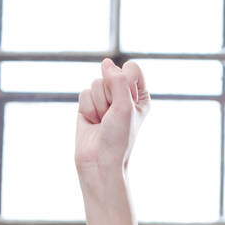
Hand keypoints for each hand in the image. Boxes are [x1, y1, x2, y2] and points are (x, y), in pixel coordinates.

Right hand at [75, 57, 150, 181]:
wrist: (99, 162)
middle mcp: (123, 96)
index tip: (125, 105)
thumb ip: (118, 80)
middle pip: (111, 74)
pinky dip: (87, 108)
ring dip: (98, 105)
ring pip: (96, 83)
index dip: (124, 83)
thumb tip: (105, 62)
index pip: (131, 68)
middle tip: (111, 118)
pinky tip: (92, 122)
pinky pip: (84, 93)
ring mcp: (105, 100)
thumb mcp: (124, 107)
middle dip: (108, 96)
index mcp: (140, 96)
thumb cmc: (118, 139)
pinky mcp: (89, 105)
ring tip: (102, 122)